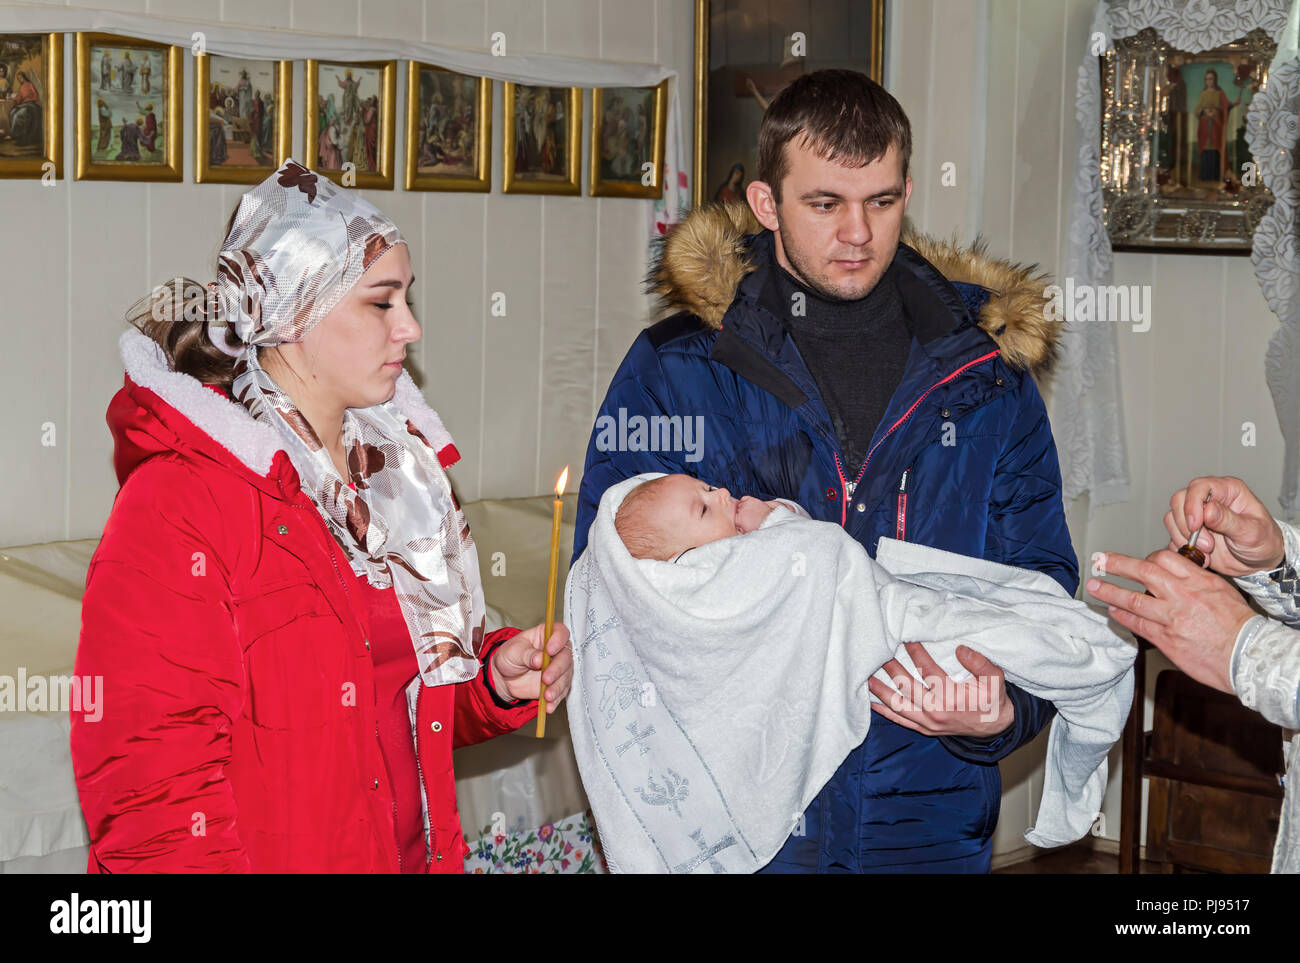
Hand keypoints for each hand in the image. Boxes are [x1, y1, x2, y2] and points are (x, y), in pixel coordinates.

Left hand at [489, 621, 572, 710]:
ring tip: (546, 696)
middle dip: (557, 669)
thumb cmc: (510, 657)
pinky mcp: (557, 685)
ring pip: (566, 676)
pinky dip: (555, 700)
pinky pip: (561, 693)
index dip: (558, 640)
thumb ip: (527, 654)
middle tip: (546, 678)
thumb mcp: (513, 651)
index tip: (550, 650)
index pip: (560, 632)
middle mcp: (557, 651)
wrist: (505, 677)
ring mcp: (559, 669)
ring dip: (557, 687)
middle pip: (566, 656)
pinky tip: (548, 706)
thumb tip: (539, 659)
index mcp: (546, 636)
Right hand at [735, 495, 775, 533]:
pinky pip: (743, 498)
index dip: (736, 517)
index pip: (732, 517)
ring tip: (748, 510)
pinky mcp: (750, 500)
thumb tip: (737, 529)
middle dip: (739, 512)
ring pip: (739, 504)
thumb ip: (740, 530)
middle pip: (735, 510)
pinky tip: (748, 504)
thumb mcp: (747, 531)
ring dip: (742, 506)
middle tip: (745, 515)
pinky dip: (745, 500)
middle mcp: (740, 511)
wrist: (769, 520)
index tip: (739, 518)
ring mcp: (745, 505)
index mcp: (738, 520)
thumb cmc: (759, 526)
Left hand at [866, 642, 1014, 737]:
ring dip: (881, 690)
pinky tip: (871, 702)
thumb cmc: (992, 700)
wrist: (994, 728)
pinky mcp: (924, 729)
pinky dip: (884, 712)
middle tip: (877, 652)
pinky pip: (900, 720)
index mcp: (952, 697)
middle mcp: (936, 711)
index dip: (916, 652)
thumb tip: (960, 649)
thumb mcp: (995, 680)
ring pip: (898, 705)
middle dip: (891, 668)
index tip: (905, 638)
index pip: (928, 670)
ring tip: (866, 677)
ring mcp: (928, 723)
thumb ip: (980, 663)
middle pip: (907, 686)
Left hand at [1085, 549, 1252, 693]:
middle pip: (1144, 572)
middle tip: (1100, 560)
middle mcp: (1183, 595)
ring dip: (1110, 591)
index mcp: (1199, 580)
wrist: (1248, 656)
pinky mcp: (1166, 639)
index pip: (1165, 558)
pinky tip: (1112, 611)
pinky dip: (1122, 616)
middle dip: (1117, 564)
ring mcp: (1172, 617)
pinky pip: (1137, 624)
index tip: (1136, 562)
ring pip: (1133, 599)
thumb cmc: (1240, 626)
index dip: (1146, 558)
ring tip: (1094, 586)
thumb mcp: (1222, 592)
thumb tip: (1176, 575)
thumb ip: (1196, 581)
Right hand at [1163, 475, 1283, 576]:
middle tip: (1207, 545)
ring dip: (1185, 539)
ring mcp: (1196, 516)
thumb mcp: (1252, 532)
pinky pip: (1172, 536)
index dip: (1192, 504)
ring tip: (1208, 552)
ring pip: (1172, 519)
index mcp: (1227, 491)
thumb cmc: (1264, 542)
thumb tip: (1208, 509)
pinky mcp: (1188, 532)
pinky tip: (1202, 556)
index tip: (1196, 525)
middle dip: (1188, 526)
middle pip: (1179, 501)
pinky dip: (1183, 549)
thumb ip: (1229, 520)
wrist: (1259, 563)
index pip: (1198, 487)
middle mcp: (1208, 500)